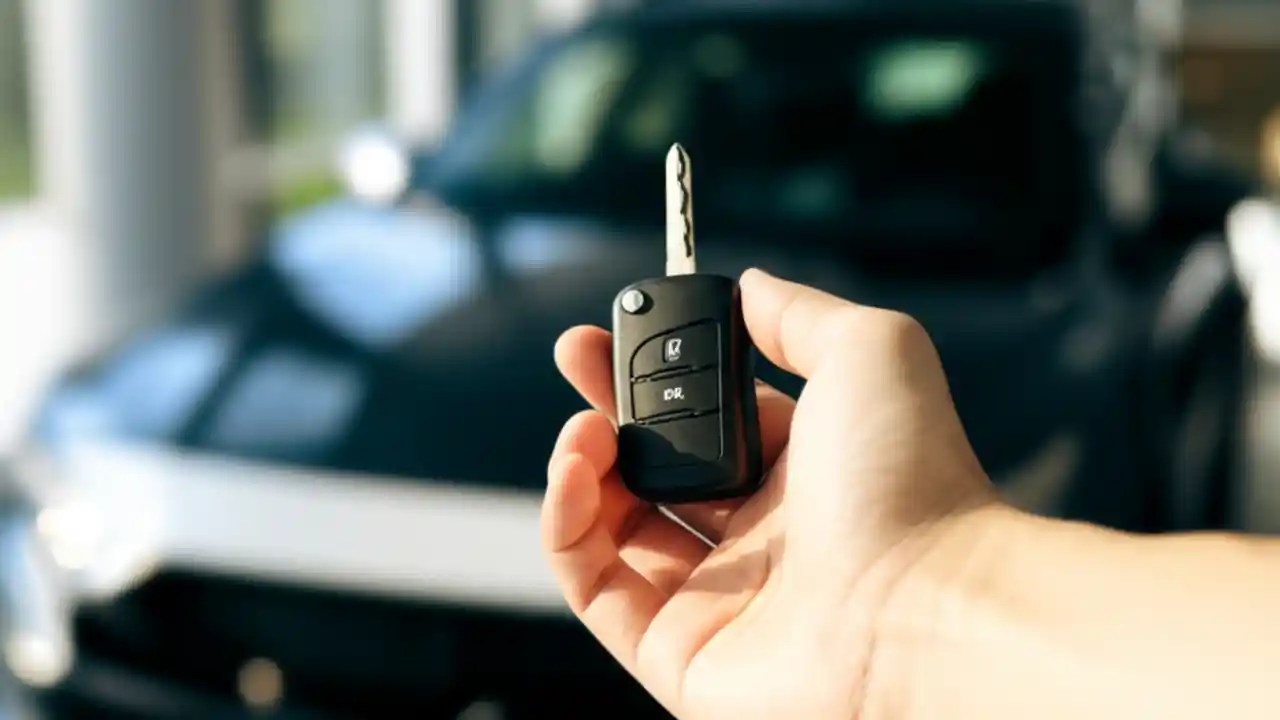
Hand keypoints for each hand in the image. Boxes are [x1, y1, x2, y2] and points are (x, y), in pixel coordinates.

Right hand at [543, 269, 1012, 718]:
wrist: (929, 616)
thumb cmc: (917, 487)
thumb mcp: (870, 350)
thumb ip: (800, 313)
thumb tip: (751, 287)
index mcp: (802, 472)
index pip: (705, 415)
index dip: (657, 372)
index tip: (618, 327)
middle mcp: (759, 537)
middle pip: (652, 466)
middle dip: (606, 408)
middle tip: (577, 359)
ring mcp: (716, 598)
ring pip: (613, 527)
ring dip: (580, 466)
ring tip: (583, 429)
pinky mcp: (678, 654)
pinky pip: (596, 588)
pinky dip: (565, 528)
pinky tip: (572, 476)